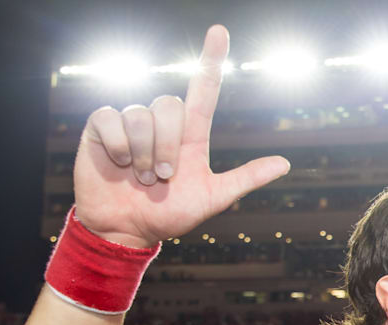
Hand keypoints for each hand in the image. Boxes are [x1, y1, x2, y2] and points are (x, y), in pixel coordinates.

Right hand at [74, 25, 289, 248]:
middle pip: (171, 105)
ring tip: (140, 177)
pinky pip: (111, 118)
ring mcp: (132, 122)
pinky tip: (118, 163)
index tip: (220, 31)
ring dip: (144, 153)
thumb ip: (245, 179)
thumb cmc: (167, 215)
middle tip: (162, 177)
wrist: (125, 230)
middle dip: (167, 146)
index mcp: (190, 134)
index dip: (212, 60)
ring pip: (142, 115)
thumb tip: (285, 163)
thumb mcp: (212, 198)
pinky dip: (118, 146)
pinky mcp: (102, 126)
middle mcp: (162, 123)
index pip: (203, 89)